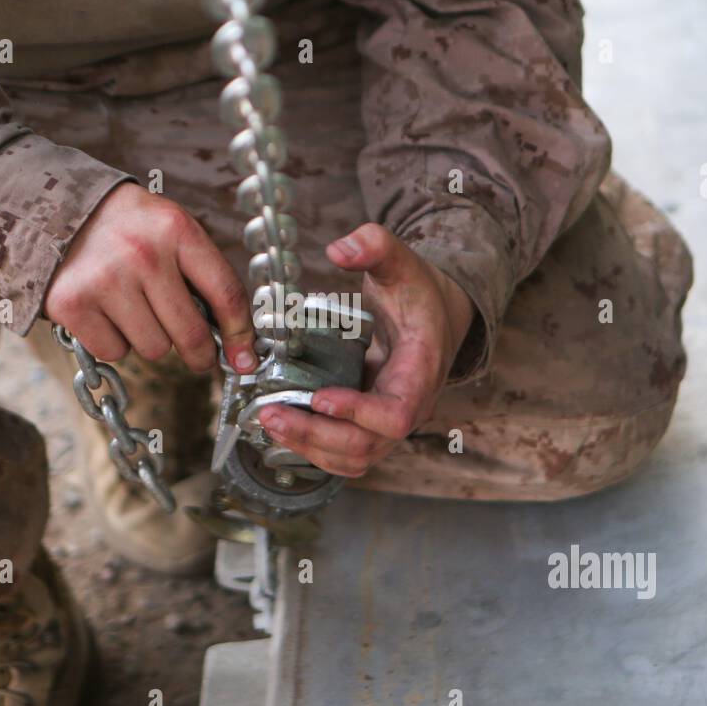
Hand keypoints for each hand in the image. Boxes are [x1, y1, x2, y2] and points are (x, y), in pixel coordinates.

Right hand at [44, 182, 257, 372]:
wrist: (48, 207)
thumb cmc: (122, 226)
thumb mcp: (167, 227)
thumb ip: (200, 273)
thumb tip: (233, 337)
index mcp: (176, 229)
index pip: (225, 293)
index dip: (240, 334)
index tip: (245, 359)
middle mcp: (143, 254)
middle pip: (190, 334)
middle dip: (199, 354)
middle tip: (196, 355)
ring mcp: (105, 280)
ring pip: (154, 349)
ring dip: (149, 339)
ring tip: (132, 308)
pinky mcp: (73, 304)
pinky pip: (115, 352)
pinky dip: (113, 341)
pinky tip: (104, 313)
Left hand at [257, 223, 474, 477]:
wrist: (437, 315)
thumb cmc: (418, 293)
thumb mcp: (401, 262)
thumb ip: (375, 246)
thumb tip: (339, 248)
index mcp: (420, 372)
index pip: (396, 414)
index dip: (357, 413)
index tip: (319, 398)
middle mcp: (409, 408)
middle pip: (366, 446)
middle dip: (315, 436)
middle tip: (271, 414)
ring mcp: (390, 424)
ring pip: (354, 459)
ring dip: (309, 448)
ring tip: (270, 423)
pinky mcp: (371, 427)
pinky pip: (346, 455)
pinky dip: (314, 450)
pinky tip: (283, 429)